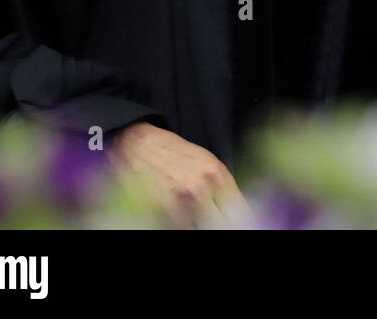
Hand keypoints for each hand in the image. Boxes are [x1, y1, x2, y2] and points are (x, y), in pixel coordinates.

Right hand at [110, 121, 249, 227]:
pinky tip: (183, 218)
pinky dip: (185, 226)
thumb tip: (235, 212)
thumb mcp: (206, 163)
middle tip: (217, 219)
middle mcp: (200, 192)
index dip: (241, 221)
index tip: (239, 222)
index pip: (241, 212)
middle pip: (224, 225)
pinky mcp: (159, 216)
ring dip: (203, 225)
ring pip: (203, 228)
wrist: (134, 145)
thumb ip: (223, 188)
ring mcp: (179, 206)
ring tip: (199, 217)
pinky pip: (181, 229)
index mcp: (217, 175)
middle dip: (223, 224)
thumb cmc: (171, 152)